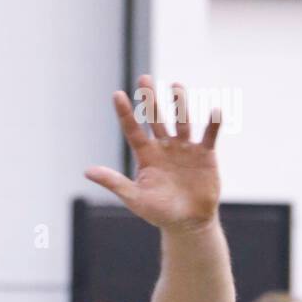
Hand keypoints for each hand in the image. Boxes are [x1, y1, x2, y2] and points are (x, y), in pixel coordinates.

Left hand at [85, 75, 220, 230]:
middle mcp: (165, 146)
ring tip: (176, 86)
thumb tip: (87, 171)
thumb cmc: (159, 212)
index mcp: (146, 155)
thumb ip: (114, 182)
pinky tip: (215, 112)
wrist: (188, 223)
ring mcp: (185, 148)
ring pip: (182, 120)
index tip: (117, 94)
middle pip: (156, 118)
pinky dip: (213, 123)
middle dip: (150, 99)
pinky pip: (210, 134)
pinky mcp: (205, 153)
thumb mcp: (134, 198)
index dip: (125, 113)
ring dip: (180, 103)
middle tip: (144, 78)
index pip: (133, 130)